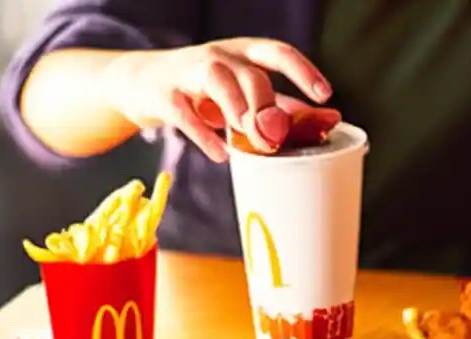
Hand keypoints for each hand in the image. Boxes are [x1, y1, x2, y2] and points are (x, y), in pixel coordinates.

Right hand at [104, 38, 332, 161]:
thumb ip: (281, 107)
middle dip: (267, 105)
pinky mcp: (163, 95)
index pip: (278, 52)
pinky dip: (204, 135)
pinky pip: (183, 112)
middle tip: (277, 137)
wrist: (142, 84)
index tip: (324, 93)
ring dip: (239, 109)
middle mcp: (218, 56)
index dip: (302, 70)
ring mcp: (188, 72)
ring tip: (252, 138)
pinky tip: (221, 154)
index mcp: (243, 54)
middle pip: (250, 73)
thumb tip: (328, 120)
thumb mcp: (243, 93)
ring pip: (218, 79)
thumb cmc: (203, 91)